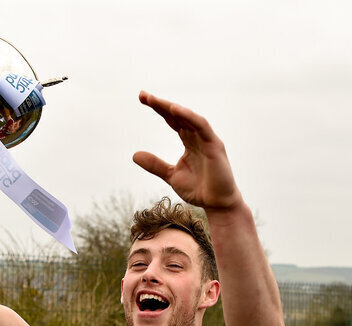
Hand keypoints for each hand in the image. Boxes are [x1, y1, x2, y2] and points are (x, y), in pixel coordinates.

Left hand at [133, 91, 243, 212]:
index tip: (142, 99)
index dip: (159, 109)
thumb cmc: (198, 189)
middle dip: (161, 105)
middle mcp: (198, 137)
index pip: (172, 120)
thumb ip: (155, 165)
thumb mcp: (171, 176)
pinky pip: (201, 126)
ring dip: (172, 108)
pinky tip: (174, 109)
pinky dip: (188, 116)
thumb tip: (134, 155)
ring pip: (189, 117)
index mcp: (189, 141)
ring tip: (154, 101)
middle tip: (143, 95)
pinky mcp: (215, 145)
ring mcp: (207, 140)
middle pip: (179, 115)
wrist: (216, 204)